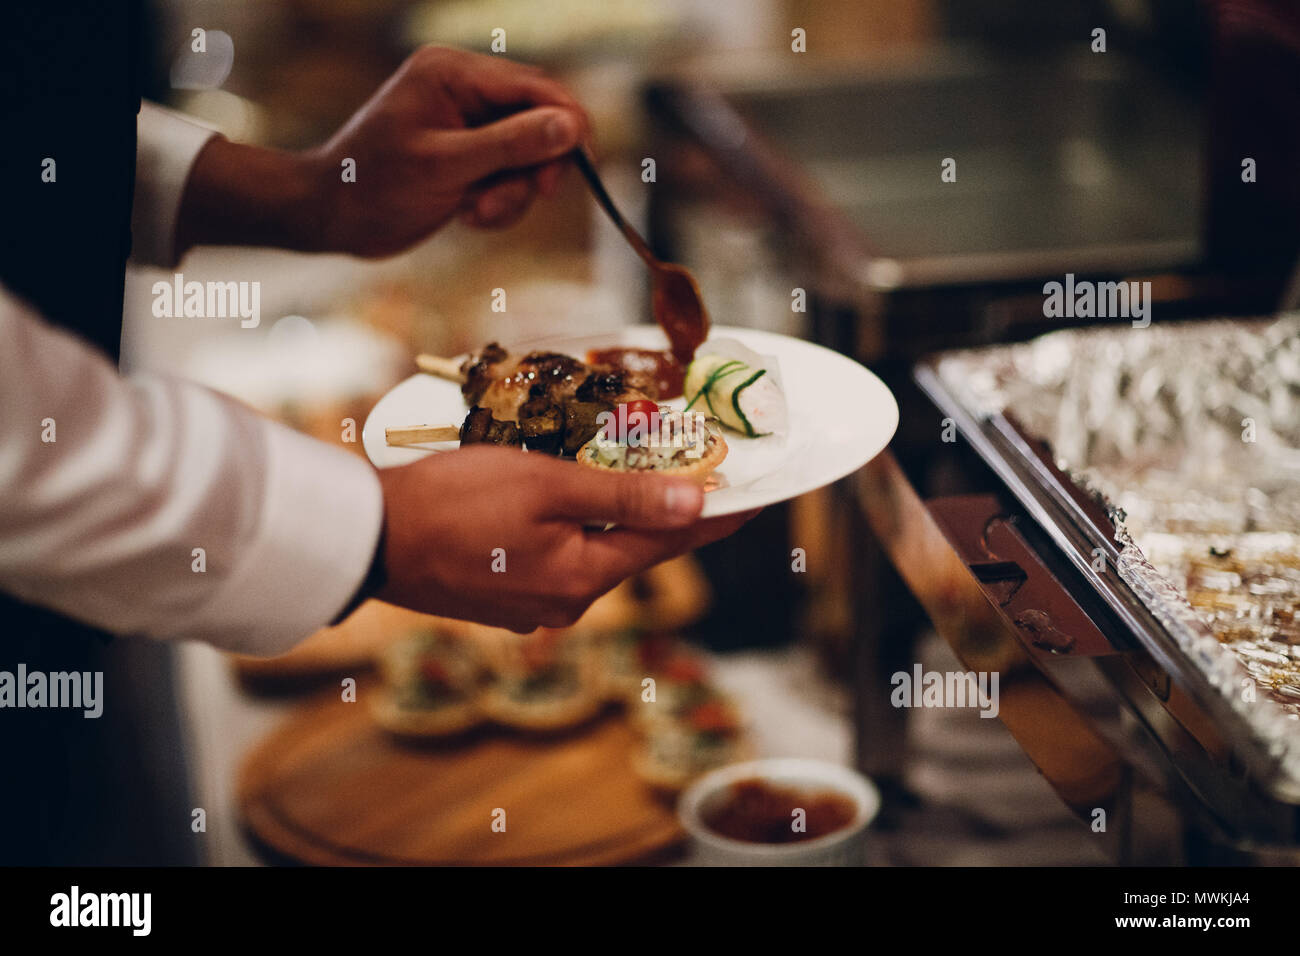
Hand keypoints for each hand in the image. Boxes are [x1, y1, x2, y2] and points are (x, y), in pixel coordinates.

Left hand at [177, 46, 588, 257]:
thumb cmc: (374, 186)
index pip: (536, 87)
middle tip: (530, 198)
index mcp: (453, 73)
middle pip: (539, 122)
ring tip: (475, 214)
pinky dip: (499, 203)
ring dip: (513, 194)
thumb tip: (570, 127)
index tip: (579, 166)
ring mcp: (467, 125)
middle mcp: (464, 90)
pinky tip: (466, 215)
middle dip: (533, 169)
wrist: (332, 218)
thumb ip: (510, 145)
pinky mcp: (468, 157)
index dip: (567, 124)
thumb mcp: (446, 166)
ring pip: (528, 157)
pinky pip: (510, 178)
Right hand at [374, 446, 756, 632]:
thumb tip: (695, 506)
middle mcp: (565, 603)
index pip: (670, 541)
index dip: (716, 514)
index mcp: (583, 578)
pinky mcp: (502, 600)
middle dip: (664, 510)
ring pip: (592, 553)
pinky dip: (572, 530)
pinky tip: (565, 503)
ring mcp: (531, 607)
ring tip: (631, 476)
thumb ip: (623, 496)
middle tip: (696, 471)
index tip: (757, 497)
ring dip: (614, 517)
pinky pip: (556, 560)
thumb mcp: (545, 484)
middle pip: (632, 548)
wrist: (366, 539)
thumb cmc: (454, 501)